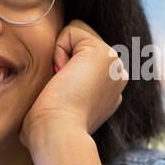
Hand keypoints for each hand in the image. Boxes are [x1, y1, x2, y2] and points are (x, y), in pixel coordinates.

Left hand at [20, 20, 126, 149]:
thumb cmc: (47, 129)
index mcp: (109, 88)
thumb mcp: (58, 107)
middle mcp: (117, 74)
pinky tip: (63, 75)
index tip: (62, 95)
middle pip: (80, 42)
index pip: (82, 57)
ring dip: (61, 55)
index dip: (62, 67)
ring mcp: (114, 62)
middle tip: (61, 89)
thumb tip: (53, 78)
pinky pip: (71, 30)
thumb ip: (63, 88)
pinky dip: (58, 49)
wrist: (57, 133)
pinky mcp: (103, 52)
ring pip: (77, 34)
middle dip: (63, 58)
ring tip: (63, 83)